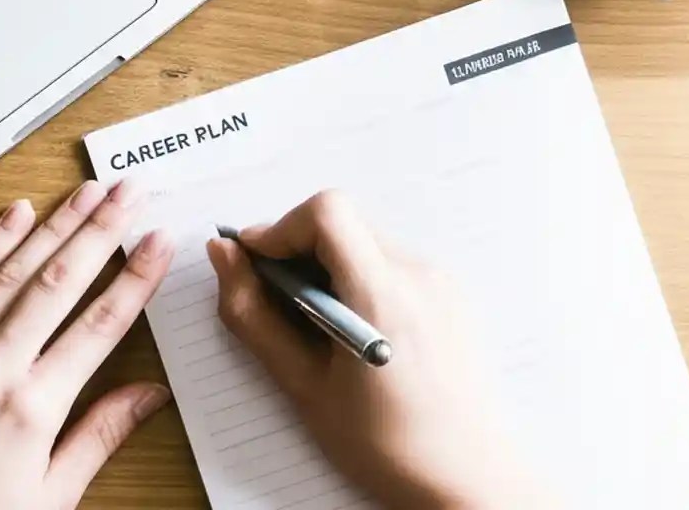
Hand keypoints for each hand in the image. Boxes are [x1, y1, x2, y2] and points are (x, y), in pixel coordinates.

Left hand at [0, 180, 173, 509]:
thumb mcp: (49, 499)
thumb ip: (99, 436)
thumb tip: (150, 396)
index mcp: (32, 411)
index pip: (100, 324)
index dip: (135, 276)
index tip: (158, 242)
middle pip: (59, 283)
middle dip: (100, 230)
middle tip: (129, 193)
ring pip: (9, 274)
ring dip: (51, 226)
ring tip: (84, 193)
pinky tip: (13, 219)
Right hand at [207, 191, 543, 509]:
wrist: (464, 476)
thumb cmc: (386, 446)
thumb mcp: (302, 385)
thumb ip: (253, 315)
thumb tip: (225, 258)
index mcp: (382, 296)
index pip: (327, 212)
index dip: (280, 228)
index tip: (255, 260)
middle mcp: (418, 275)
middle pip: (343, 222)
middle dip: (299, 248)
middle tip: (277, 299)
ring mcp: (440, 281)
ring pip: (364, 239)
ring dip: (328, 265)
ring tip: (317, 324)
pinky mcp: (449, 293)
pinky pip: (391, 261)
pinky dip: (359, 278)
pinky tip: (351, 329)